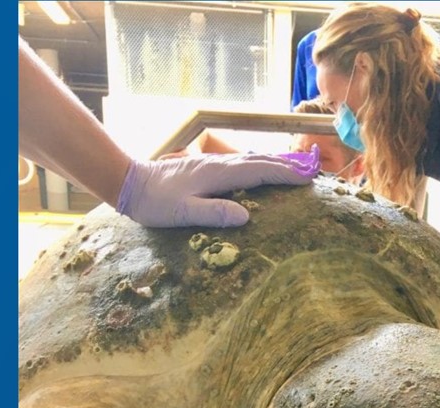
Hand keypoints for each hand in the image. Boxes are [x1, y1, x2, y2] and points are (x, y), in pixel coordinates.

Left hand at [117, 148, 320, 227]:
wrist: (129, 183)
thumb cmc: (155, 203)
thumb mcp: (182, 214)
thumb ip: (214, 214)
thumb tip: (247, 216)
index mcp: (217, 175)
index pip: (259, 172)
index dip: (284, 175)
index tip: (307, 180)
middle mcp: (218, 165)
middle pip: (259, 161)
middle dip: (285, 166)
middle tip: (310, 173)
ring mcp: (211, 163)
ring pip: (249, 159)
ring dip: (272, 163)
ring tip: (292, 169)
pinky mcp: (204, 166)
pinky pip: (239, 162)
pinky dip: (257, 164)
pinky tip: (258, 169)